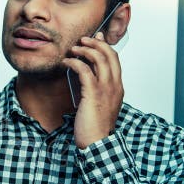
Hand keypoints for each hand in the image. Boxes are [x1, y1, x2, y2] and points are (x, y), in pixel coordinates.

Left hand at [62, 32, 123, 148]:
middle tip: (83, 39)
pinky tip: (66, 63)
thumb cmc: (96, 128)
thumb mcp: (101, 106)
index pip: (115, 60)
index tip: (96, 39)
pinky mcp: (93, 93)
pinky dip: (74, 63)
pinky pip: (84, 70)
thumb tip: (89, 81)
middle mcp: (115, 86)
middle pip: (109, 54)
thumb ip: (99, 92)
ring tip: (73, 49)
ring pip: (99, 58)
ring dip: (85, 49)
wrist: (97, 143)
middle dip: (96, 43)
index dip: (105, 47)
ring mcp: (105, 89)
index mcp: (118, 88)